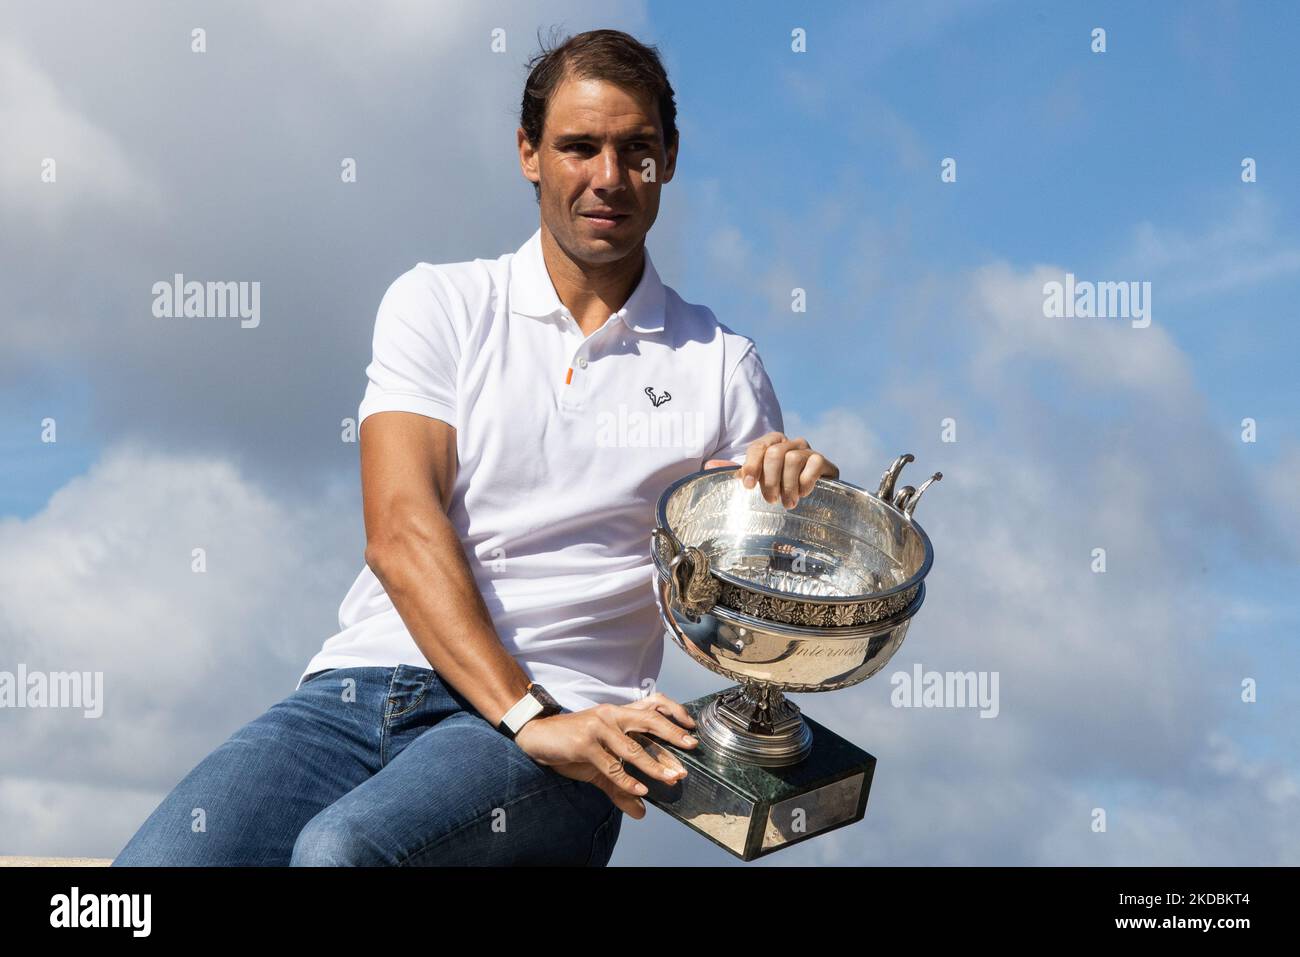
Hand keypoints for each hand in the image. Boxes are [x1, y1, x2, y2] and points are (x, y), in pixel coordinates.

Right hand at [512, 692, 698, 819]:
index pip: (652, 705)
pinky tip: (640, 789)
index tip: (691, 725)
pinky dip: (627, 779)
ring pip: (634, 748)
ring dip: (655, 764)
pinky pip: (611, 765)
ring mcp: (599, 728)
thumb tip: (641, 810)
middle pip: (649, 720)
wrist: (536, 736)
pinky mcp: (585, 744)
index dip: (674, 712)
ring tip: (673, 777)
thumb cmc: (571, 743)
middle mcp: (612, 716)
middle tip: (691, 747)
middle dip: (672, 734)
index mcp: (618, 713)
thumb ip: (620, 785)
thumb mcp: (599, 762)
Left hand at [705, 431, 838, 508]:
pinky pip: (815, 464)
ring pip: (793, 459)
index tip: (748, 487)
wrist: (811, 497)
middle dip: (770, 480)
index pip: (758, 447)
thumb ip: (736, 472)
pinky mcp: (825, 462)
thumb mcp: (755, 480)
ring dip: (788, 485)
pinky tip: (803, 494)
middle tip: (770, 501)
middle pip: (775, 453)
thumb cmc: (777, 487)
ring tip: (787, 504)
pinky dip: (806, 482)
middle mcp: (790, 443)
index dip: (752, 466)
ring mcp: (809, 451)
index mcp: (771, 444)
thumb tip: (708, 466)